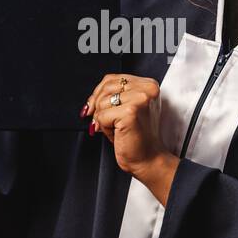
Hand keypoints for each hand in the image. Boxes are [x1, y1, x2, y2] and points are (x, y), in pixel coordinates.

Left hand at [83, 73, 179, 204]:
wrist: (148, 159)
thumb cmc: (138, 137)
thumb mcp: (127, 109)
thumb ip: (113, 97)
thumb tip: (89, 101)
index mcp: (148, 85)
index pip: (112, 79)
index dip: (98, 93)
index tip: (93, 108)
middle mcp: (146, 89)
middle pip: (105, 88)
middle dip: (99, 106)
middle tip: (105, 123)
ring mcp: (139, 99)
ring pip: (101, 102)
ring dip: (103, 119)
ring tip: (116, 129)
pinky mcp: (130, 112)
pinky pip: (102, 116)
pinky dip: (104, 128)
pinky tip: (117, 134)